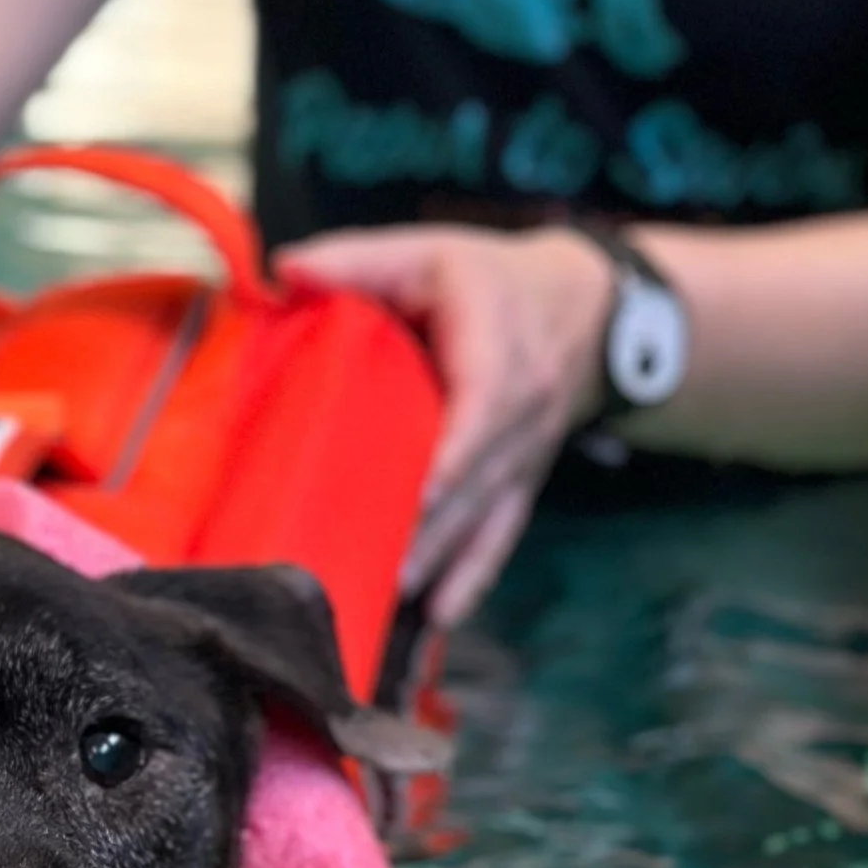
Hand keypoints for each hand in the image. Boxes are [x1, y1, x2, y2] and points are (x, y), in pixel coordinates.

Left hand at [279, 227, 614, 624]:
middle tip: (383, 565)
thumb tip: (284, 271)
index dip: (458, 450)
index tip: (423, 492)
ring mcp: (524, 452)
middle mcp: (522, 406)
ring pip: (488, 512)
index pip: (485, 402)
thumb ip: (357, 261)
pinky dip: (473, 575)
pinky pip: (502, 532)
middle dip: (435, 524)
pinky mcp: (520, 480)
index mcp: (498, 345)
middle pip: (480, 475)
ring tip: (399, 597)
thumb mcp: (428, 253)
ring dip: (447, 557)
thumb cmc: (488, 282)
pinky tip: (440, 614)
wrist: (583, 308)